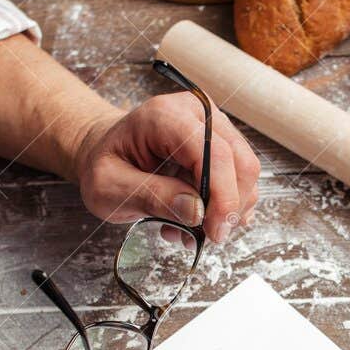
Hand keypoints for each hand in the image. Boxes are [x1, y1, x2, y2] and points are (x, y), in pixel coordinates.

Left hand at [71, 92, 259, 242]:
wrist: (104, 153)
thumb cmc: (103, 166)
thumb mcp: (109, 188)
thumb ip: (152, 197)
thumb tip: (198, 212)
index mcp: (166, 116)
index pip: (215, 154)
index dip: (223, 198)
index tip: (214, 233)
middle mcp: (197, 113)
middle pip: (241, 162)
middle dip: (229, 208)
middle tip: (205, 237)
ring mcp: (213, 126)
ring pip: (245, 173)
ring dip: (224, 210)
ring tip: (187, 228)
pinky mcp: (221, 144)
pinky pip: (239, 179)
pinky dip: (223, 206)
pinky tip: (194, 217)